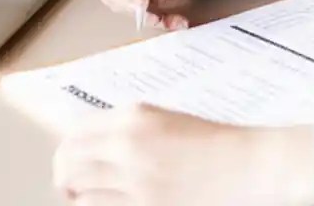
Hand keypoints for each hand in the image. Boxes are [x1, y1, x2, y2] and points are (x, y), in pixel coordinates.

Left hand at [52, 103, 313, 205]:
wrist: (249, 165)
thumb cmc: (213, 142)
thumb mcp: (165, 121)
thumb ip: (128, 129)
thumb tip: (91, 146)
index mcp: (133, 116)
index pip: (75, 132)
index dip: (67, 149)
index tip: (69, 159)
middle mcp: (127, 143)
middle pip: (69, 161)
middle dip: (64, 174)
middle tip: (68, 184)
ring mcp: (134, 178)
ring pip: (80, 190)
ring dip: (77, 194)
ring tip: (83, 196)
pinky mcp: (144, 205)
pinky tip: (104, 204)